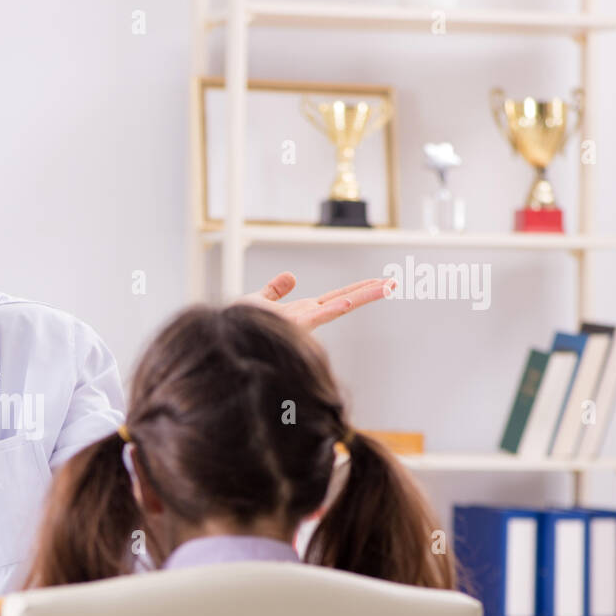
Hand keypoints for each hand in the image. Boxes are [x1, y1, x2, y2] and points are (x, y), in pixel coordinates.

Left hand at [238, 272, 395, 330]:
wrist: (221, 338)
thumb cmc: (235, 327)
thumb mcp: (257, 302)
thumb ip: (274, 290)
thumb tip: (290, 276)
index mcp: (301, 312)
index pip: (336, 299)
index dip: (357, 290)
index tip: (379, 281)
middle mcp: (305, 318)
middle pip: (344, 300)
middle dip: (368, 292)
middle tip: (394, 282)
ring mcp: (301, 323)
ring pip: (337, 306)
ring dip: (362, 297)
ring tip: (387, 286)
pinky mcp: (291, 326)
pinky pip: (316, 316)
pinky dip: (333, 309)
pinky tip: (349, 302)